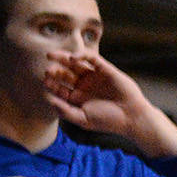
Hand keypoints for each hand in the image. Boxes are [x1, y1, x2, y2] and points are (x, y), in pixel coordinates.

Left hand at [43, 50, 176, 160]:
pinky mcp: (105, 68)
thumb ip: (64, 111)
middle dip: (55, 70)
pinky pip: (91, 58)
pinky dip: (81, 55)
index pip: (60, 88)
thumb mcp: (82, 119)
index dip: (52, 84)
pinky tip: (72, 58)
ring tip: (51, 55)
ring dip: (63, 58)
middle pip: (65, 73)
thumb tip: (48, 99)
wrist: (131, 117)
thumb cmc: (108, 121)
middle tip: (48, 68)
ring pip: (75, 63)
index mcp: (78, 98)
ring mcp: (94, 76)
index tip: (45, 81)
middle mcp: (85, 85)